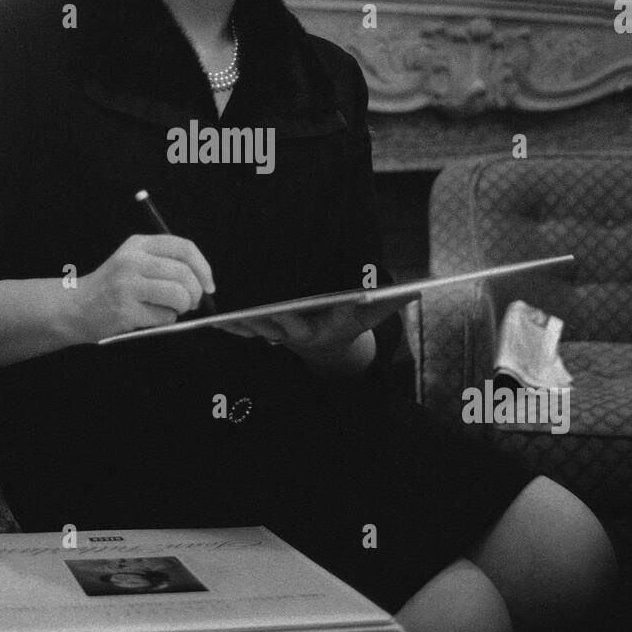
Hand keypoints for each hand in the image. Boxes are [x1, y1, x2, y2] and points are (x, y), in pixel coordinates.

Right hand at [71, 234, 214, 341]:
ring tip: (171, 309)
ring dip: (182, 307)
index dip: (203, 267)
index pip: (184, 247)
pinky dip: (166, 320)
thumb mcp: (134, 260)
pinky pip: (165, 316)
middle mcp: (132, 260)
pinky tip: (150, 316)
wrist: (76, 306)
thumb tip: (203, 282)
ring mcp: (128, 285)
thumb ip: (164, 262)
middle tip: (191, 302)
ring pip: (178, 295)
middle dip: (196, 293)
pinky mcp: (126, 309)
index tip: (208, 284)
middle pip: (184, 273)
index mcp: (138, 244)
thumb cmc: (113, 286)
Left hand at [216, 300, 396, 361]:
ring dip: (238, 323)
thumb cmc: (350, 323)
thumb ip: (389, 303)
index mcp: (315, 331)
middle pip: (270, 328)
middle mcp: (292, 334)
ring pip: (254, 329)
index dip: (289, 321)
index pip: (300, 326)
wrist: (331, 342)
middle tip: (240, 313)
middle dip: (255, 321)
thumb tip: (416, 289)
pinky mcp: (267, 329)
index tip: (280, 316)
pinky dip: (230, 326)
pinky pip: (245, 330)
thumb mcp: (371, 315)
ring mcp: (277, 333)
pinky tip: (214, 320)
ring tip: (220, 314)